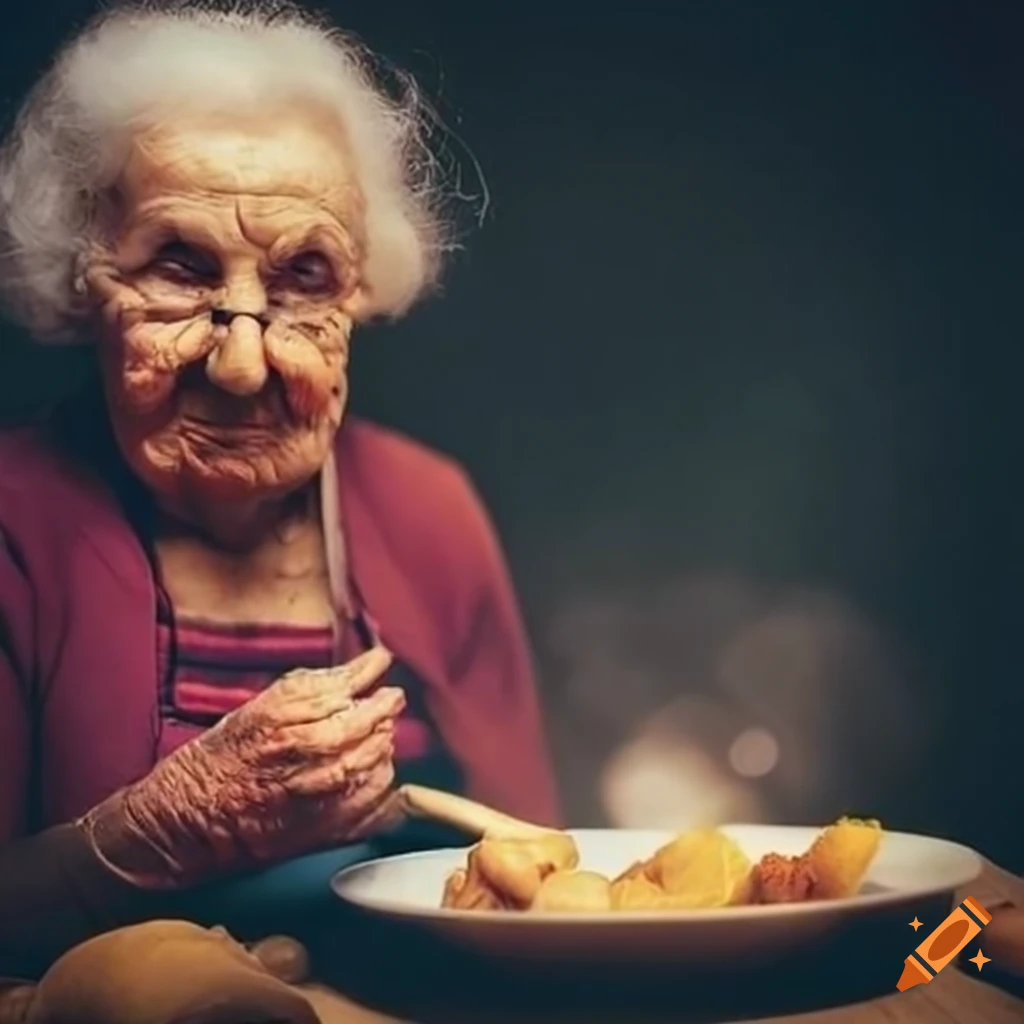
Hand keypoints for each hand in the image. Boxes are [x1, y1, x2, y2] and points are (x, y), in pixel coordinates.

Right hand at [81, 646, 402, 886]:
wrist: (183, 824)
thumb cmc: (216, 762)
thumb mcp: (253, 709)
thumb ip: (307, 688)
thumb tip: (357, 669)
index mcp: (277, 718)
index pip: (341, 689)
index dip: (368, 674)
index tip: (380, 664)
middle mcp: (298, 754)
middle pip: (362, 725)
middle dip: (382, 709)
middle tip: (390, 701)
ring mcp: (314, 796)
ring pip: (372, 762)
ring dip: (382, 745)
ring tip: (379, 736)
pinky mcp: (322, 831)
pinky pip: (374, 807)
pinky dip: (381, 787)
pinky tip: (373, 775)